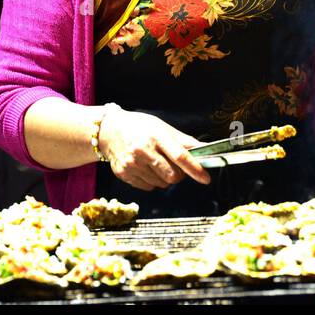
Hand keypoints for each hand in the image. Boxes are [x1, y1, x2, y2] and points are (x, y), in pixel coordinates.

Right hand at [97, 109, 211, 190]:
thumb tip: (205, 149)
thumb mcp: (162, 127)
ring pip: (162, 183)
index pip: (180, 156)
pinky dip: (153, 181)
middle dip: (179, 175)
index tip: (206, 178)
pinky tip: (146, 168)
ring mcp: (132, 163)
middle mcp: (143, 150)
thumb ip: (183, 140)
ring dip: (165, 178)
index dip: (195, 169)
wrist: (109, 130)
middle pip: (172, 175)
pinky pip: (149, 187)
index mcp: (156, 136)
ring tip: (156, 163)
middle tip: (176, 166)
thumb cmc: (140, 127)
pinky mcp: (124, 173)